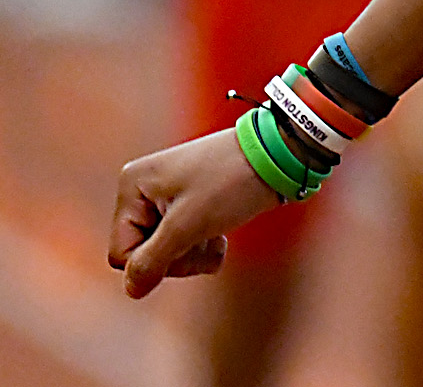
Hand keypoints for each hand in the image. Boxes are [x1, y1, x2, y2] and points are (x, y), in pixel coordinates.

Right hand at [109, 129, 278, 297]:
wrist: (278, 155)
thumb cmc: (230, 184)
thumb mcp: (187, 227)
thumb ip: (152, 262)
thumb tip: (132, 290)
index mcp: (132, 187)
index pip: (122, 254)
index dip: (154, 262)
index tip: (186, 246)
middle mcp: (144, 189)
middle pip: (145, 254)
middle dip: (178, 257)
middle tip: (207, 239)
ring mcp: (168, 196)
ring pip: (167, 251)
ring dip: (194, 253)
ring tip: (218, 238)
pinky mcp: (192, 202)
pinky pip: (185, 240)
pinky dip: (204, 245)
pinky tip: (221, 238)